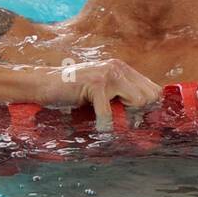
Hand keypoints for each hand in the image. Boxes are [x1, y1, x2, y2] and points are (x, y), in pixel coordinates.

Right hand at [37, 59, 161, 130]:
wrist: (43, 84)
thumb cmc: (72, 93)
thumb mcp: (102, 91)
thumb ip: (121, 96)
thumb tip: (145, 119)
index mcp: (122, 69)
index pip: (154, 89)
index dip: (150, 108)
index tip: (138, 121)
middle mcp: (117, 68)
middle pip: (150, 96)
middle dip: (140, 113)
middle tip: (122, 121)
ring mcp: (107, 74)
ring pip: (138, 102)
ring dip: (125, 117)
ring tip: (110, 120)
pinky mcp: (95, 84)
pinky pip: (110, 113)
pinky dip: (105, 126)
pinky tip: (99, 128)